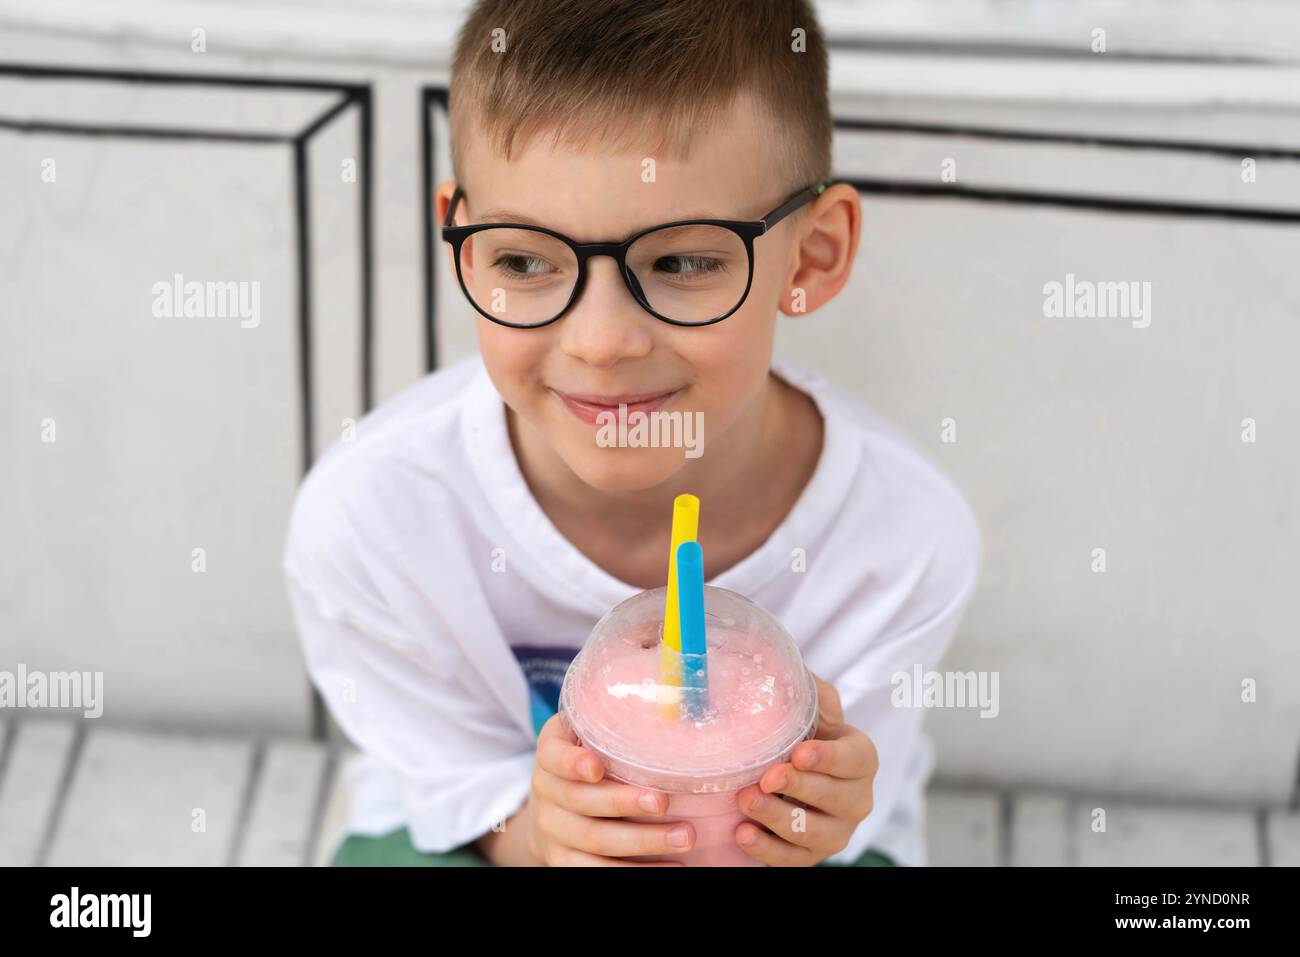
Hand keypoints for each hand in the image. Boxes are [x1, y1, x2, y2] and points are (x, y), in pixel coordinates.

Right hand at [524, 711, 691, 865]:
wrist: (551, 812)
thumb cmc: (586, 760)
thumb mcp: (585, 735)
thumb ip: (611, 724)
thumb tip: (674, 707)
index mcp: (549, 754)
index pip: (554, 756)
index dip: (572, 763)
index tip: (597, 766)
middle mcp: (545, 792)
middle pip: (581, 802)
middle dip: (624, 803)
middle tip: (664, 801)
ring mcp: (552, 831)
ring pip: (594, 840)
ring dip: (642, 841)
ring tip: (685, 835)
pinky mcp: (563, 861)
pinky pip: (596, 871)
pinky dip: (635, 872)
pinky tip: (671, 865)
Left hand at [732, 672, 877, 864]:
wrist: (791, 774)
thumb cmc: (802, 733)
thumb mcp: (811, 704)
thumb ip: (806, 687)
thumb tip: (780, 666)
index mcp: (861, 758)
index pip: (854, 759)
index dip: (828, 758)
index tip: (800, 753)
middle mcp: (857, 799)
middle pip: (835, 798)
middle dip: (799, 788)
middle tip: (766, 777)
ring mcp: (835, 831)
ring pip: (813, 832)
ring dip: (777, 817)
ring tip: (746, 800)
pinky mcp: (809, 855)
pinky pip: (791, 859)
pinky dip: (767, 850)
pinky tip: (743, 833)